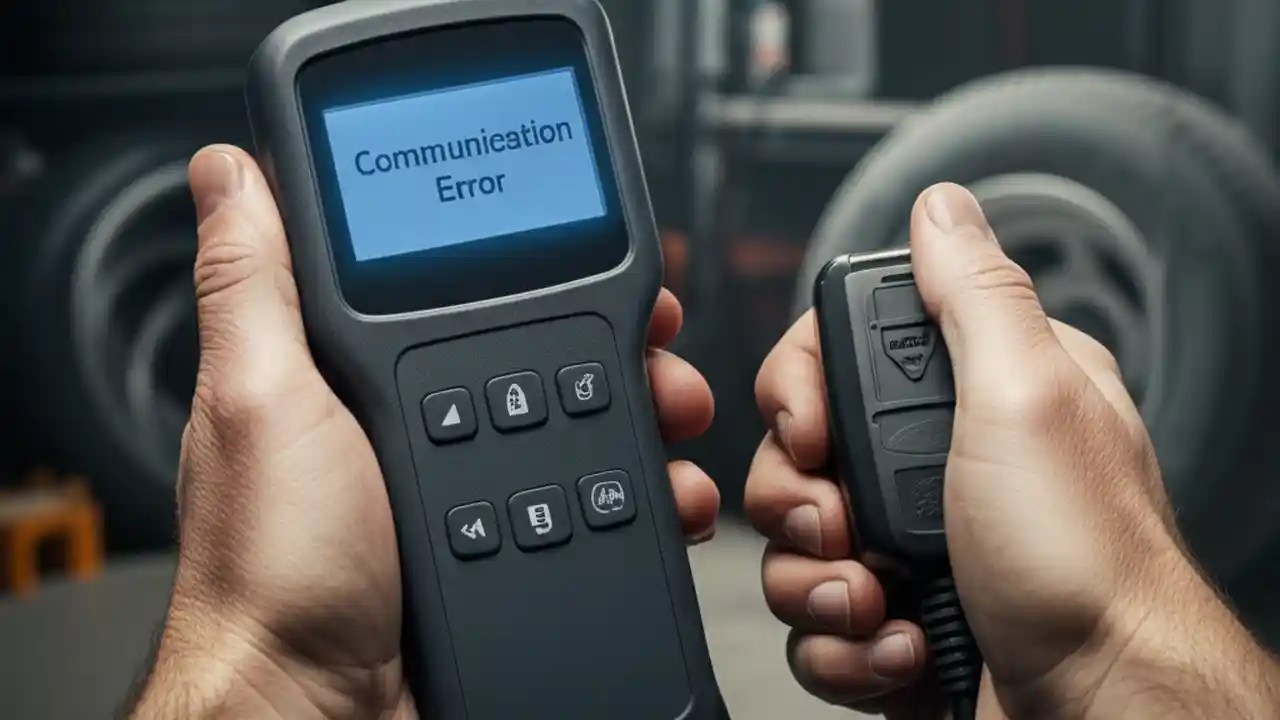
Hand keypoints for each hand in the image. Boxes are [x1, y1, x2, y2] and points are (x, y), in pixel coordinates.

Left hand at [132, 145, 719, 717]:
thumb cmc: (272, 573)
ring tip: (674, 421)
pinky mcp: (510, 547)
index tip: (594, 257)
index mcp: (359, 374)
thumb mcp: (258, 403)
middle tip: (659, 352)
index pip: (466, 289)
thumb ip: (253, 287)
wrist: (318, 713)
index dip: (535, 265)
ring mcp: (469, 488)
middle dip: (617, 344)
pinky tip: (662, 498)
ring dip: (646, 417)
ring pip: (584, 427)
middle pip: (543, 354)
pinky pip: (596, 505)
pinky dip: (642, 497)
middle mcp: (419, 425)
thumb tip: (230, 171)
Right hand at [746, 183, 1279, 717]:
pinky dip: (844, 646)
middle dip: (802, 507)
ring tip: (883, 601)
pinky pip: (814, 621)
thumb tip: (941, 207)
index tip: (812, 432)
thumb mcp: (1026, 400)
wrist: (1100, 715)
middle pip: (794, 458)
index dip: (800, 392)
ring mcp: (913, 546)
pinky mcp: (893, 617)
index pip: (837, 356)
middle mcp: (939, 466)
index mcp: (974, 393)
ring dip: (822, 587)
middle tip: (849, 530)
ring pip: (794, 546)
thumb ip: (974, 297)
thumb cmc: (1084, 567)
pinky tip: (901, 648)